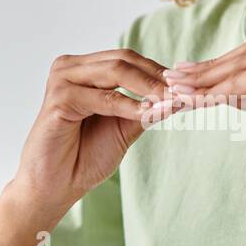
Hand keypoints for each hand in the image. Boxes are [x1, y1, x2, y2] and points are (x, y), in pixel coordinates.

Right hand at [12, 49, 182, 218]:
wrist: (56, 186)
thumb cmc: (85, 157)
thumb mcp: (124, 127)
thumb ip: (147, 108)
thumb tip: (181, 95)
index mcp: (83, 70)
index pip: (128, 59)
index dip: (159, 71)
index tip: (189, 85)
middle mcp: (70, 68)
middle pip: (123, 60)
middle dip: (158, 76)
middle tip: (186, 91)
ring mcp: (62, 80)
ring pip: (115, 73)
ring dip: (149, 87)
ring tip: (173, 100)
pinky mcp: (58, 98)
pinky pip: (104, 98)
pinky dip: (130, 105)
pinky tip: (149, 113)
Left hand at [162, 30, 245, 187]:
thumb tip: (220, 85)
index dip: (228, 62)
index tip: (197, 71)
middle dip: (210, 68)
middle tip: (177, 77)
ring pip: (240, 66)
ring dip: (204, 80)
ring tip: (176, 89)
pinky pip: (239, 83)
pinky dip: (213, 93)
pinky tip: (192, 100)